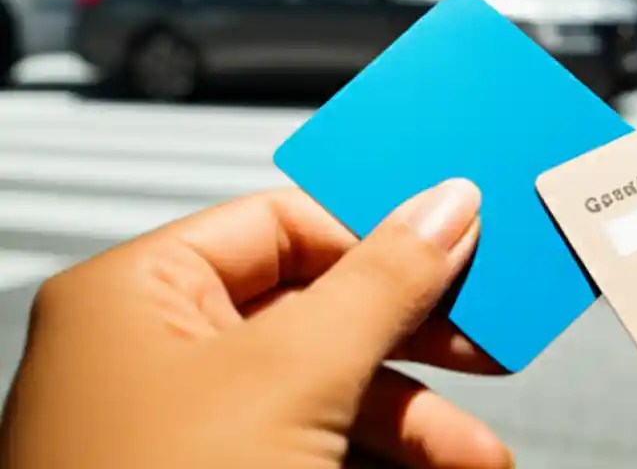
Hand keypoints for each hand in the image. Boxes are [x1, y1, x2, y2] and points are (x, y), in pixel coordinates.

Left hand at [0, 180, 511, 468]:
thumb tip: (444, 209)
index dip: (377, 238)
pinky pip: (320, 450)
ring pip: (332, 394)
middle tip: (484, 345)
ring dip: (418, 425)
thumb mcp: (294, 374)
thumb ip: (382, 281)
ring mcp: (191, 428)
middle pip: (321, 313)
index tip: (456, 254)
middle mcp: (158, 355)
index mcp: (137, 295)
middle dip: (417, 348)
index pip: (282, 225)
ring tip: (477, 456)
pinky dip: (385, 462)